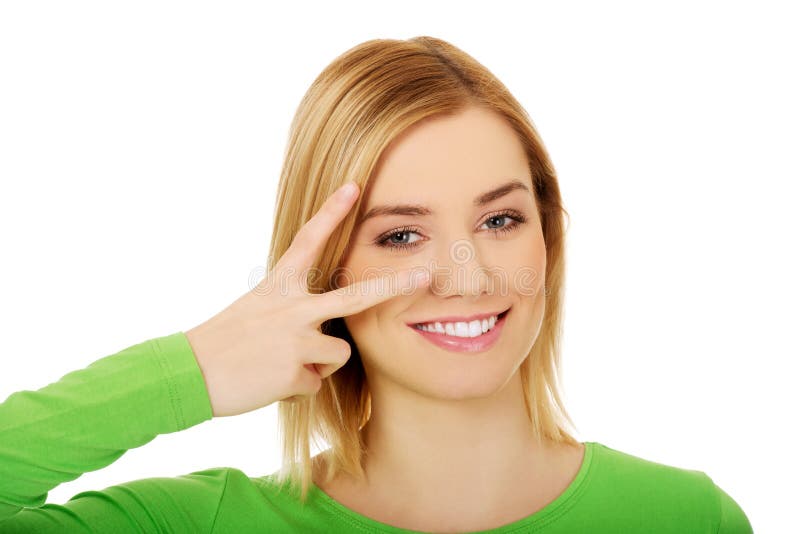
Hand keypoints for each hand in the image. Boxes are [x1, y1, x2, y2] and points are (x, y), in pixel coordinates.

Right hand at [184, 182, 428, 416]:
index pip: (308, 242)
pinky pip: (316, 382)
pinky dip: (298, 388)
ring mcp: (296, 338)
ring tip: (279, 365)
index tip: (353, 186)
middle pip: (355, 297)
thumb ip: (291, 310)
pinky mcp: (296, 370)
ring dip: (316, 365)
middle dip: (394, 287)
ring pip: (338, 353)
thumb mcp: (254, 311)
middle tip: (424, 276)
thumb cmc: (222, 342)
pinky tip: (270, 382)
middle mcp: (291, 307)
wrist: (188, 372)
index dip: (331, 213)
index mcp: (278, 286)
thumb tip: (325, 333)